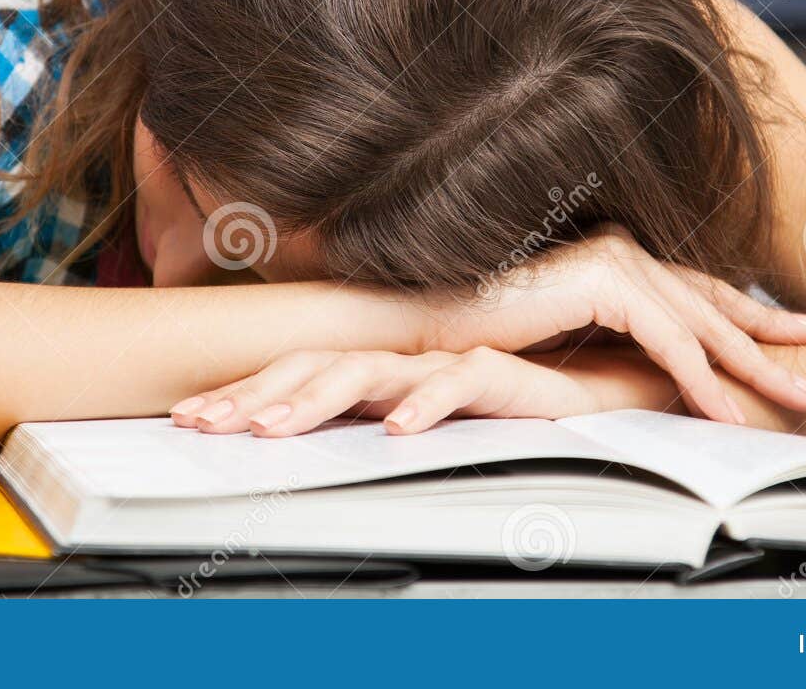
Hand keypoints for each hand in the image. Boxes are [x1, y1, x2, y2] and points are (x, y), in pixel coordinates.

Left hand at [169, 346, 642, 436]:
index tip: (194, 417)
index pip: (302, 373)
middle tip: (199, 423)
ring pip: (369, 371)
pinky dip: (425, 404)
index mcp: (385, 366)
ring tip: (270, 430)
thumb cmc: (519, 395)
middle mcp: (407, 357)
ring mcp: (447, 359)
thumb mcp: (437, 416)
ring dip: (315, 398)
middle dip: (252, 395)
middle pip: (316, 367)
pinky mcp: (502, 368)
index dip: (247, 391)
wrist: (610, 373)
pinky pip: (458, 385)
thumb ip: (390, 421)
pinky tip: (397, 429)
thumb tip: (336, 449)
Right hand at [421, 226, 805, 423]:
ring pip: (701, 324)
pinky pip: (668, 342)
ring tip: (797, 400)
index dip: (751, 315)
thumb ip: (613, 339)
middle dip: (771, 342)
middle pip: (713, 303)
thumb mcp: (567, 337)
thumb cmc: (483, 335)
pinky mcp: (603, 283)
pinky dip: (701, 381)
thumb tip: (651, 372)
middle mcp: (622, 247)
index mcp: (616, 255)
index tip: (798, 336)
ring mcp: (614, 258)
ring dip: (751, 368)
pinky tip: (726, 412)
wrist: (428, 326)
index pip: (698, 290)